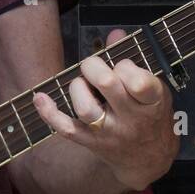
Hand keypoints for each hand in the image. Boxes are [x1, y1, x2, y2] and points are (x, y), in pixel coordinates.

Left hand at [32, 28, 178, 191]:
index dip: (125, 66)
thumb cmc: (151, 115)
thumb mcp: (154, 88)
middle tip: (94, 67)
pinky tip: (40, 97)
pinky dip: (49, 113)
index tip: (124, 66)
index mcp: (151, 102)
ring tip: (82, 84)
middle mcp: (131, 119)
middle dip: (95, 66)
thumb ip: (134, 61)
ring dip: (77, 87)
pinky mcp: (92, 142)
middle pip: (107, 85)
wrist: (148, 159)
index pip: (138, 81)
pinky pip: (67, 129)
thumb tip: (114, 34)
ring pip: (85, 108)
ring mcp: (110, 132)